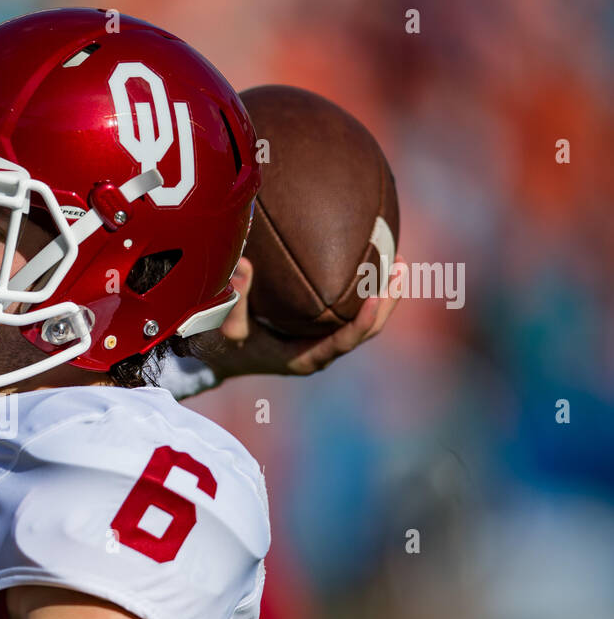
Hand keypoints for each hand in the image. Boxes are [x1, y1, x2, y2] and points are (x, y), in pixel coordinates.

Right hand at [192, 255, 404, 379]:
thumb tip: (243, 264)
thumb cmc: (220, 345)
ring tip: (398, 261)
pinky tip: (371, 262)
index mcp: (302, 358)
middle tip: (401, 267)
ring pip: (365, 321)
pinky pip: (352, 311)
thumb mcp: (223, 326)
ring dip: (384, 293)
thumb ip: (234, 301)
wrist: (218, 358)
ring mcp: (323, 341)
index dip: (363, 321)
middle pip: (366, 331)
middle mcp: (320, 352)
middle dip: (387, 301)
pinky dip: (365, 289)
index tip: (378, 295)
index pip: (343, 342)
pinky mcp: (321, 330)